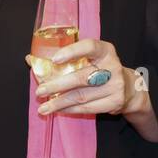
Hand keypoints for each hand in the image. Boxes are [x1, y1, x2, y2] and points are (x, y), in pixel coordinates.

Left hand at [26, 38, 148, 124]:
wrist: (129, 87)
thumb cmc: (101, 69)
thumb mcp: (90, 58)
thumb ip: (65, 57)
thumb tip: (29, 59)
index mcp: (105, 50)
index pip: (89, 46)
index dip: (72, 51)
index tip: (54, 59)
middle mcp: (113, 66)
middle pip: (81, 77)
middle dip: (57, 85)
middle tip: (40, 91)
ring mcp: (116, 85)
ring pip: (82, 96)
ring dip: (60, 103)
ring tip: (44, 108)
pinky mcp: (115, 102)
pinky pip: (88, 108)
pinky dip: (70, 110)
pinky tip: (59, 110)